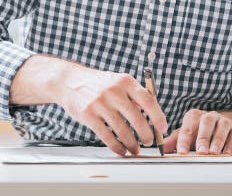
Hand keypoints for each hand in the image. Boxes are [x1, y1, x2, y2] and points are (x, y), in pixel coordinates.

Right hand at [54, 64, 168, 155]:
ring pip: (122, 130)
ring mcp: (100, 103)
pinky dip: (117, 146)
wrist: (69, 81)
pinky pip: (107, 136)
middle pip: (137, 119)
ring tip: (135, 149)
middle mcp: (113, 91)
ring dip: (132, 144)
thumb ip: (134, 95)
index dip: (158, 117)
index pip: (148, 101)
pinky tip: (121, 150)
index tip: (162, 129)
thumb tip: (153, 114)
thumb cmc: (97, 84)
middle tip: (148, 142)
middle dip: (146, 135)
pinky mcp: (88, 115)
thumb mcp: (117, 81)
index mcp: (125, 81)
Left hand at [163, 109, 231, 154]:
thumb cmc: (201, 132)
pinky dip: (231, 144)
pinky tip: (227, 152)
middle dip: (203, 138)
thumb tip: (162, 148)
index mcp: (194, 116)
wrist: (224, 129)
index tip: (181, 152)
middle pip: (206, 123)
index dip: (184, 140)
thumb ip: (175, 141)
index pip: (188, 126)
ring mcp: (223, 121)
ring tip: (214, 152)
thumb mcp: (187, 135)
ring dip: (218, 140)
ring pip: (222, 126)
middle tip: (201, 151)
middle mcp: (209, 116)